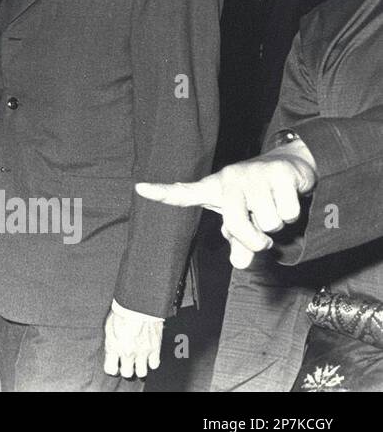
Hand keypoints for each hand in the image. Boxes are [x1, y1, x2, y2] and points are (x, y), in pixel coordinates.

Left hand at [103, 303, 162, 378]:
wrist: (138, 304)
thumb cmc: (122, 312)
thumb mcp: (108, 327)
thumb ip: (110, 343)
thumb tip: (111, 351)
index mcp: (114, 347)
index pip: (111, 369)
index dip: (112, 368)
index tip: (114, 365)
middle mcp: (128, 352)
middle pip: (127, 374)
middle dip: (126, 369)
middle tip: (126, 363)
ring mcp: (143, 352)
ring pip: (142, 373)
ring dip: (139, 368)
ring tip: (137, 361)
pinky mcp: (155, 348)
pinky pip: (154, 365)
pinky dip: (151, 362)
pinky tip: (148, 356)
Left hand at [135, 142, 316, 268]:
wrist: (292, 168)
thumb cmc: (257, 197)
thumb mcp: (244, 221)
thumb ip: (238, 243)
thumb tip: (240, 263)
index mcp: (214, 190)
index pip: (184, 192)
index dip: (162, 193)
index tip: (139, 188)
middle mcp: (229, 178)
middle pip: (235, 224)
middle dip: (254, 240)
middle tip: (262, 236)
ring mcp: (253, 173)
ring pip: (268, 222)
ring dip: (277, 223)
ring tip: (273, 206)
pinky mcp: (279, 172)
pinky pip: (288, 211)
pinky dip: (292, 213)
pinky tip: (287, 197)